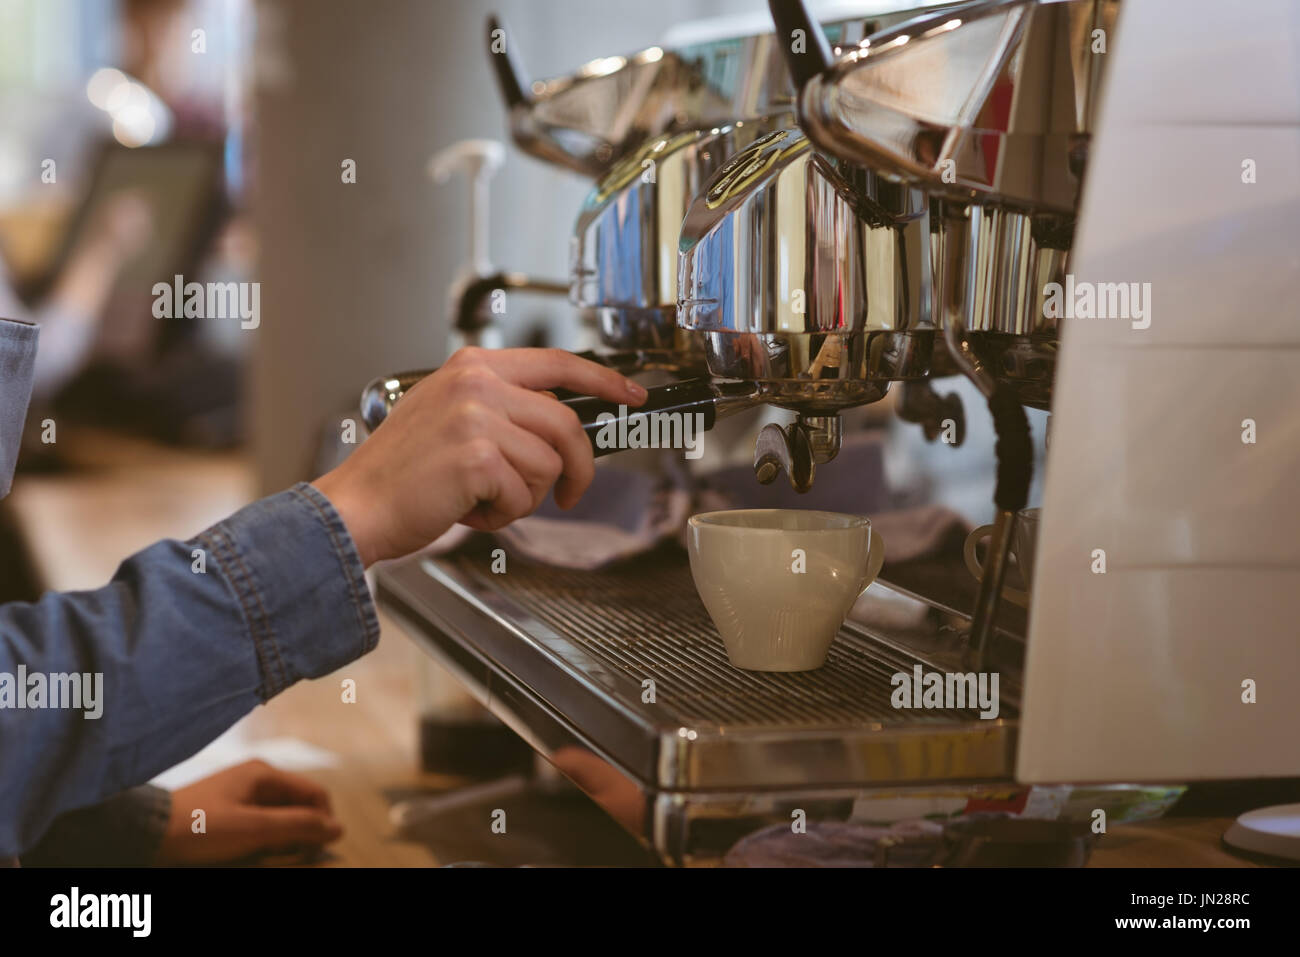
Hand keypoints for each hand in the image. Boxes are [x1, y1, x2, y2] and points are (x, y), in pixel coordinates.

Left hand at [157, 760, 342, 864]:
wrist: (145, 834)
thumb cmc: (200, 828)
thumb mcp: (254, 829)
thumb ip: (299, 826)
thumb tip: (338, 828)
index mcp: (266, 773)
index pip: (316, 794)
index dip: (324, 822)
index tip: (317, 851)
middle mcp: (257, 780)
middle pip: (298, 808)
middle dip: (299, 835)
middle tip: (287, 858)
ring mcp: (241, 796)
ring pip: (280, 820)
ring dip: (281, 842)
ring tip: (267, 858)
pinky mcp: (228, 814)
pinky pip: (260, 827)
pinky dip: (263, 843)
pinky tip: (252, 855)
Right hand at [313, 347, 646, 566]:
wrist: (356, 508)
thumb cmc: (402, 475)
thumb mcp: (450, 417)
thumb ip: (502, 409)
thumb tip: (560, 426)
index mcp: (473, 367)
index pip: (557, 362)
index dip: (603, 378)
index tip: (630, 395)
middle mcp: (476, 383)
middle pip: (565, 423)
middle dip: (578, 467)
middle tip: (569, 494)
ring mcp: (477, 417)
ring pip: (548, 464)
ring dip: (526, 496)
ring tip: (484, 498)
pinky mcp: (477, 457)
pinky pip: (523, 495)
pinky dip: (503, 515)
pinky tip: (468, 510)